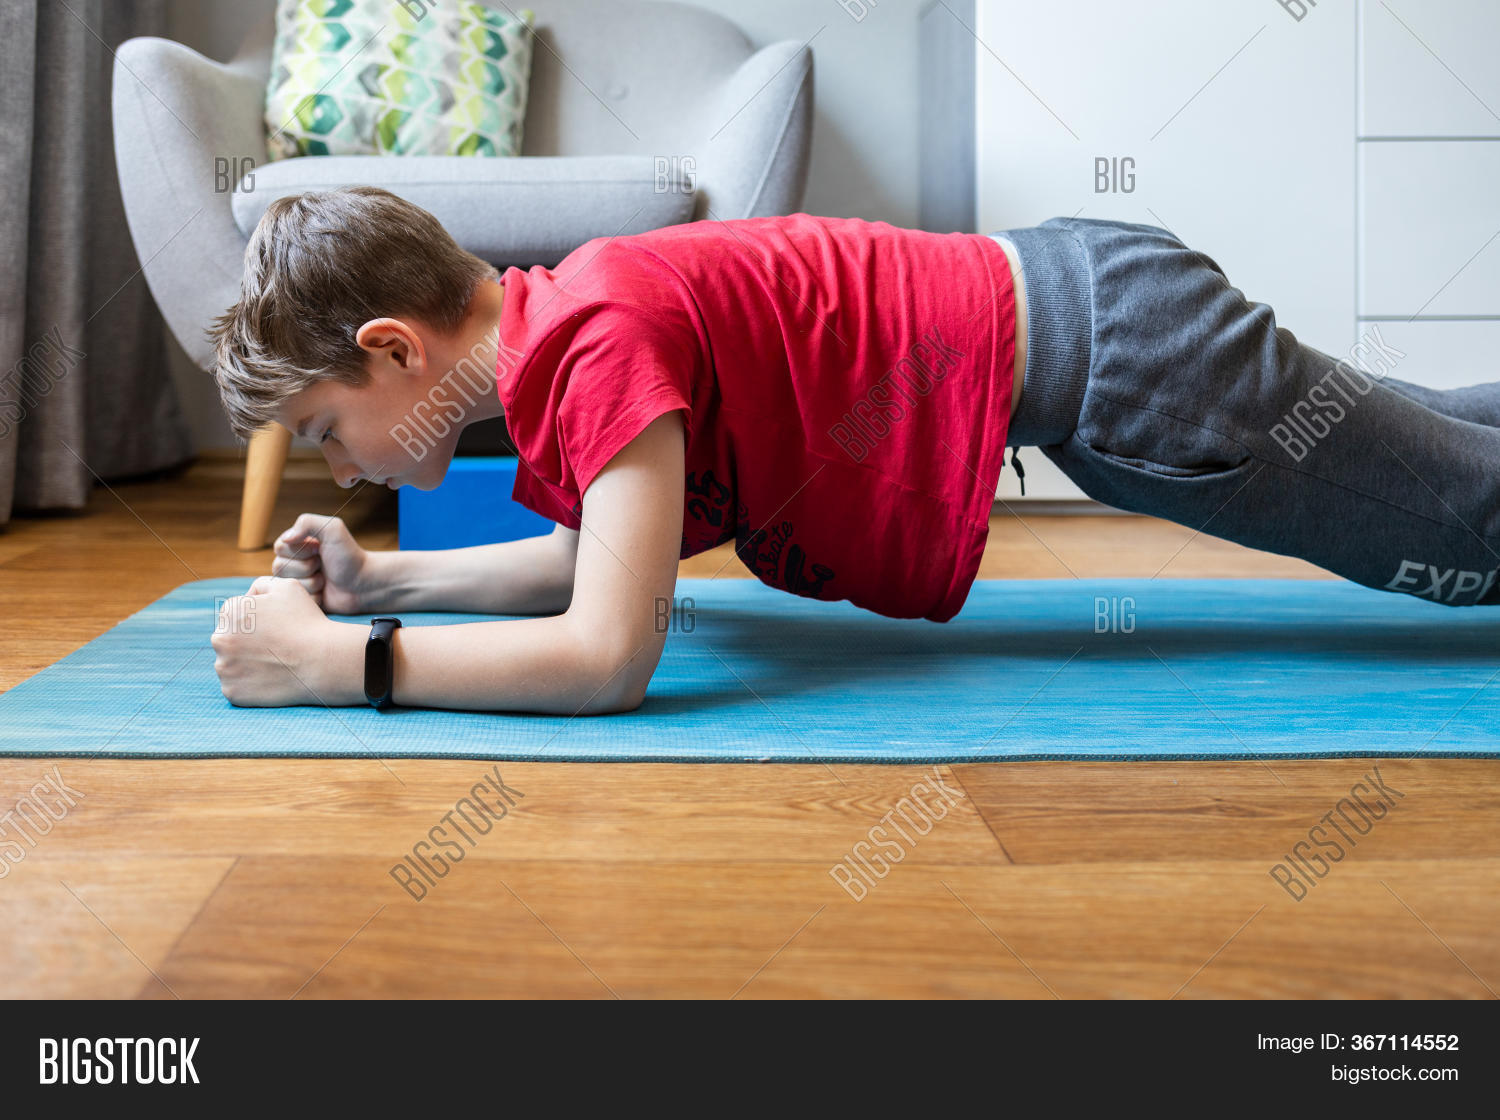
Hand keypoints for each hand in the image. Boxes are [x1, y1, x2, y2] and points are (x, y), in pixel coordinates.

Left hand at [212, 576, 350, 706]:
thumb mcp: (288, 587)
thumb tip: (247, 595)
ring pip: (230, 664)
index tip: (277, 629)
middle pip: (228, 640)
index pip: (234, 616)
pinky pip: (236, 686)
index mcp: (230, 612)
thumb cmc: (308, 623)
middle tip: (276, 647)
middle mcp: (220, 639)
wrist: (323, 662)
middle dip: (247, 642)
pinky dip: (250, 685)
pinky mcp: (232, 692)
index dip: (257, 622)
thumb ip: (261, 584)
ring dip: (246, 664)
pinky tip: (271, 678)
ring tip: (275, 663)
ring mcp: (224, 668)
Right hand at [271, 512, 371, 614]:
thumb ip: (307, 523)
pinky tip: (325, 592)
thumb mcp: (332, 529)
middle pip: (279, 567)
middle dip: (306, 567)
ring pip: (288, 585)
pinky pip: (297, 600)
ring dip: (311, 582)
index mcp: (297, 544)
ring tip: (325, 579)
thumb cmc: (349, 555)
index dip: (299, 550)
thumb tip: (286, 538)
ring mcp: (297, 582)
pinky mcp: (303, 600)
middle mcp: (293, 563)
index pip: (280, 547)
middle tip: (323, 565)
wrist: (364, 583)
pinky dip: (314, 596)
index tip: (318, 549)